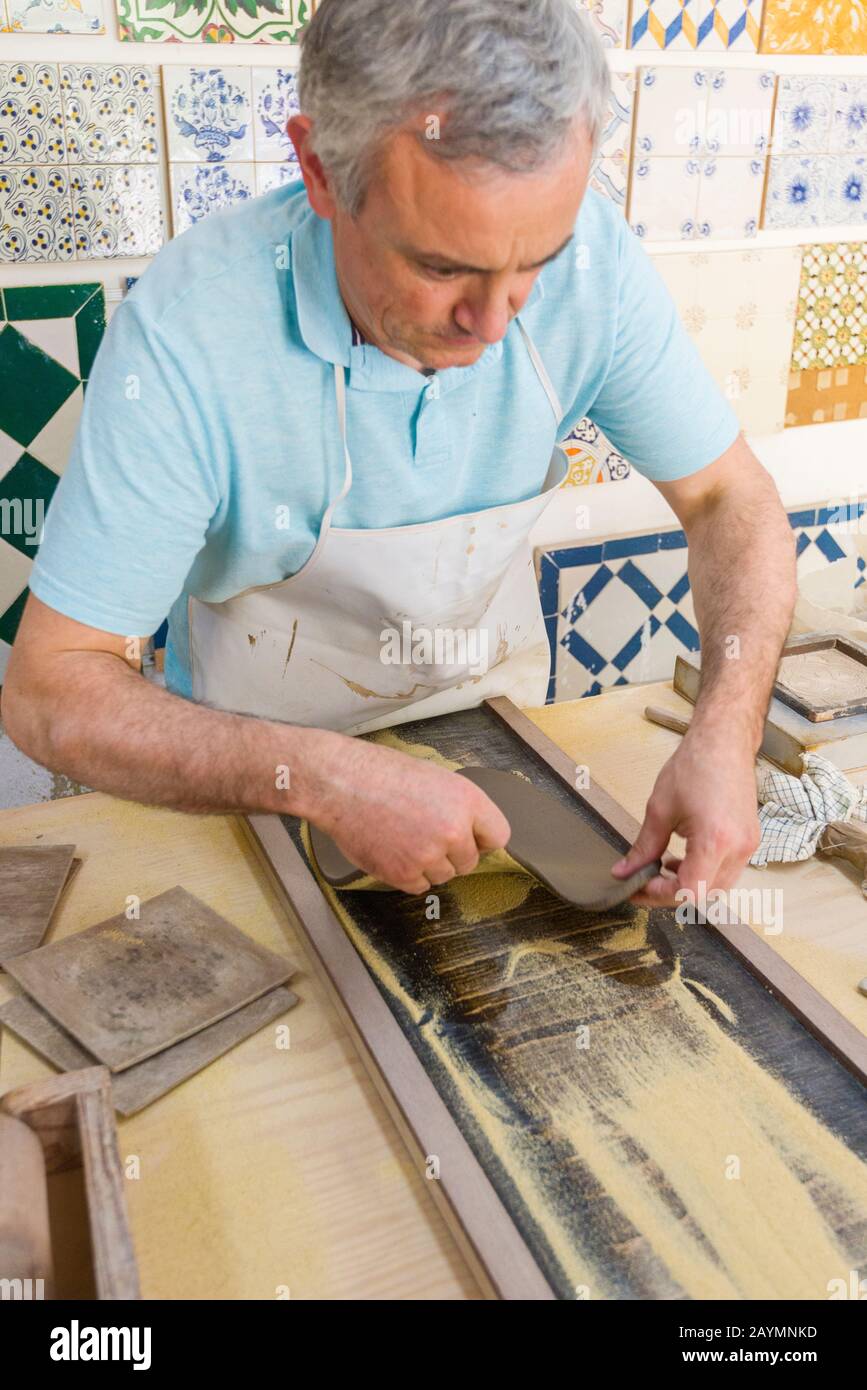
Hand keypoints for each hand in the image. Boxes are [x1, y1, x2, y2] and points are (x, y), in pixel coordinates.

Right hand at [311, 736, 510, 893]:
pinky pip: (419, 886)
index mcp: (466, 800)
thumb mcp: (434, 777)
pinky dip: (408, 874)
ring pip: (444, 875)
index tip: (471, 839)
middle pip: (470, 861)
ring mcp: (429, 855)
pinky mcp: (404, 874)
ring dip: (429, 865)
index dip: (482, 839)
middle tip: (425, 835)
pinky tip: (393, 851)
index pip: (498, 836)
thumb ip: (457, 806)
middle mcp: (453, 830)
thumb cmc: (382, 773)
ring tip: (404, 838)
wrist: (341, 783)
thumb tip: (470, 832)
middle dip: (452, 854)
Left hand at [610, 731, 760, 909]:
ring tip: (663, 869)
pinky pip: (727, 871)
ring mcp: (748, 846)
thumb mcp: (660, 809)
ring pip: (718, 888)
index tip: (639, 887)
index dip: (661, 895)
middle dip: (672, 894)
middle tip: (644, 883)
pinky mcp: (750, 840)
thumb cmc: (695, 766)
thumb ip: (643, 847)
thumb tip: (624, 871)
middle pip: (705, 895)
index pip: (690, 892)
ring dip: (689, 886)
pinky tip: (684, 859)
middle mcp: (738, 848)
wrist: (724, 742)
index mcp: (715, 840)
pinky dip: (704, 874)